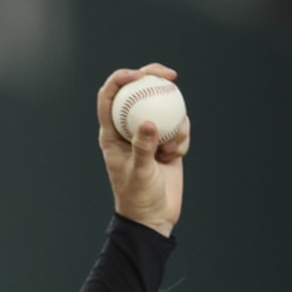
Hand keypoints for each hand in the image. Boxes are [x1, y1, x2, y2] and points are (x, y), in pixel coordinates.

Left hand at [98, 64, 189, 236]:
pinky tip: (176, 155)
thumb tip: (149, 123)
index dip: (120, 78)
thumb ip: (143, 148)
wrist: (153, 217)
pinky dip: (182, 138)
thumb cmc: (138, 197)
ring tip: (170, 150)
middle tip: (170, 74)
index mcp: (111, 133)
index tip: (139, 74)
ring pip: (164, 108)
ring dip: (174, 123)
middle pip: (138, 91)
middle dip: (153, 76)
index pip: (109, 97)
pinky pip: (179, 126)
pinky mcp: (167, 142)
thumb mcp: (140, 173)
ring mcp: (149, 134)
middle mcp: (128, 129)